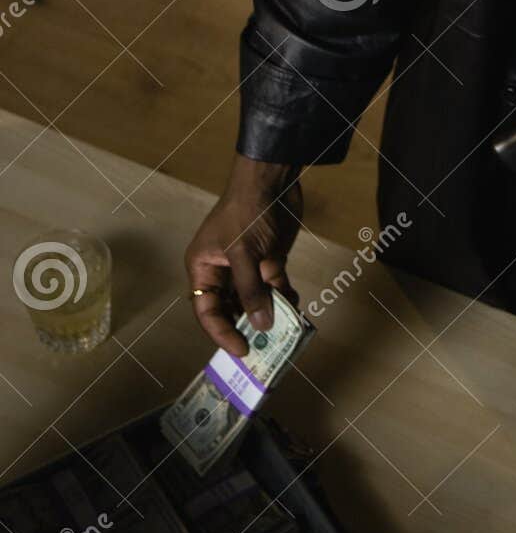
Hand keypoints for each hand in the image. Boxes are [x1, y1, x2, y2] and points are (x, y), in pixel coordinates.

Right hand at [183, 157, 302, 357]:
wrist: (273, 181)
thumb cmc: (246, 212)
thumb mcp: (244, 254)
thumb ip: (251, 290)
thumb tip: (261, 325)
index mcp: (203, 267)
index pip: (206, 309)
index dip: (221, 332)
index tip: (241, 350)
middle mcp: (222, 270)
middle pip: (231, 307)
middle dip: (246, 326)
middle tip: (265, 348)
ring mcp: (248, 266)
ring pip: (256, 299)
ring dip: (270, 313)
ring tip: (285, 330)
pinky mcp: (270, 259)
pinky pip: (275, 286)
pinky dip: (284, 296)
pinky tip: (296, 305)